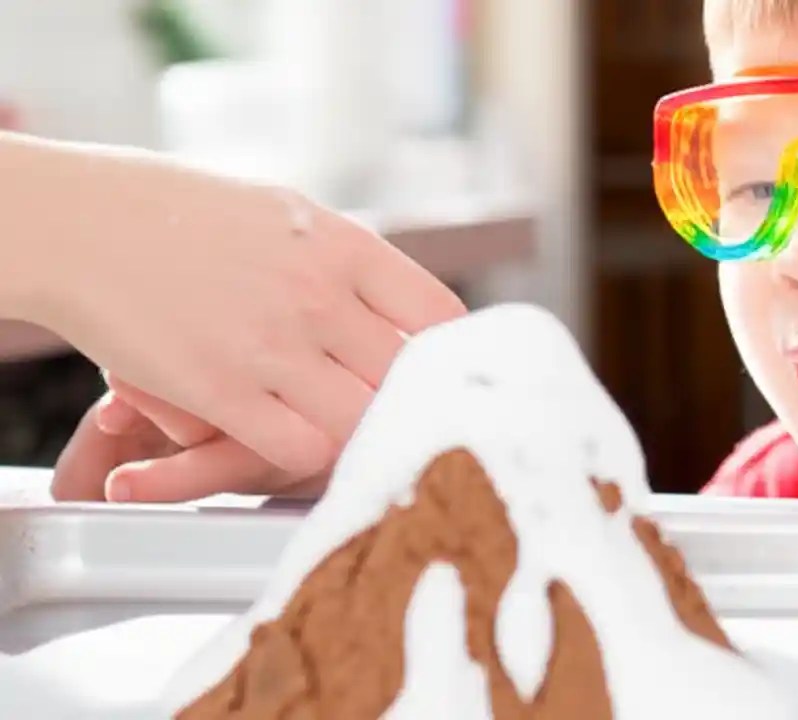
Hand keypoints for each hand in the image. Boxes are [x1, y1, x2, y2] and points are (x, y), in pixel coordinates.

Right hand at [20, 146, 464, 478]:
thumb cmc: (189, 215)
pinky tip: (290, 436)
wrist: (87, 225)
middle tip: (399, 417)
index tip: (441, 374)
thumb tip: (409, 310)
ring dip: (357, 432)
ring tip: (345, 431)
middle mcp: (318, 295)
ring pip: (360, 420)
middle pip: (406, 377)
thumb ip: (350, 263)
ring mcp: (271, 346)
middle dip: (406, 400)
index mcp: (343, 246)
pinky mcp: (221, 391)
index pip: (437, 314)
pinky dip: (304, 453)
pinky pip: (299, 449)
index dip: (447, 353)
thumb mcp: (289, 214)